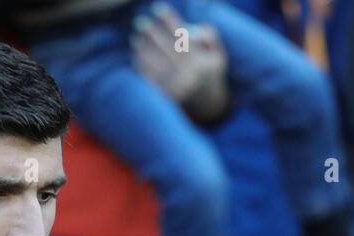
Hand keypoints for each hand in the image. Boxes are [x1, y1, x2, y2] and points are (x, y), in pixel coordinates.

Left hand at [131, 3, 229, 123]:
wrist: (208, 108)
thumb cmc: (210, 74)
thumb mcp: (218, 56)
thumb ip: (211, 38)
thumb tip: (194, 27)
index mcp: (201, 62)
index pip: (182, 35)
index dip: (169, 19)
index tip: (157, 7)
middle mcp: (188, 74)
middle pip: (165, 48)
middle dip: (151, 33)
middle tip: (139, 22)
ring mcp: (175, 87)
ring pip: (154, 63)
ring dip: (142, 49)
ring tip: (135, 38)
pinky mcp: (165, 97)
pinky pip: (149, 79)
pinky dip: (141, 67)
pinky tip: (136, 57)